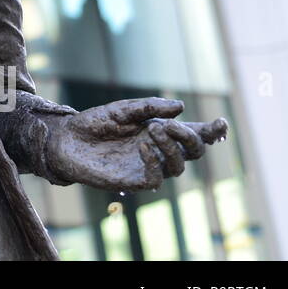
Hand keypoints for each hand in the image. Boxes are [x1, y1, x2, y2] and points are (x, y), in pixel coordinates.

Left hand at [45, 97, 227, 191]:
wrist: (65, 139)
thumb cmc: (94, 123)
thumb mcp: (122, 109)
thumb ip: (149, 108)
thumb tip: (180, 107)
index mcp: (159, 131)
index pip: (192, 135)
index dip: (211, 132)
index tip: (222, 123)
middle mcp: (159, 151)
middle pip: (193, 152)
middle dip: (191, 139)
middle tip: (172, 126)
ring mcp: (148, 167)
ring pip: (178, 166)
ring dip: (173, 148)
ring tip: (155, 130)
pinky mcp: (133, 181)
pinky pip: (156, 179)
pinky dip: (155, 162)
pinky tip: (143, 146)